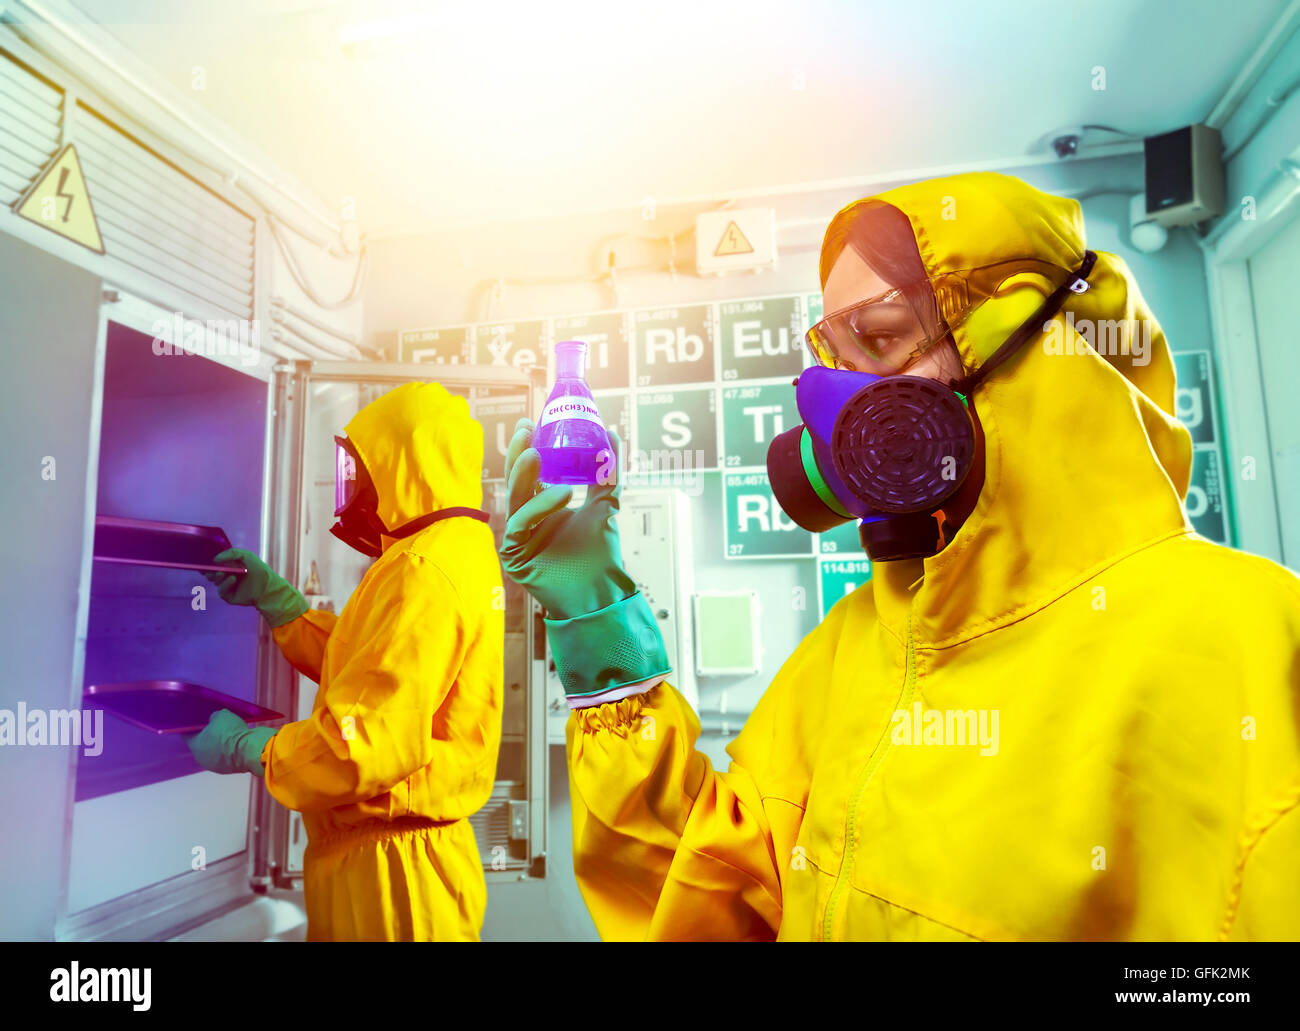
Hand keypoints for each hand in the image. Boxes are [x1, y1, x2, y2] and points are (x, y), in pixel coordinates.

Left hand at [185, 709, 275, 775]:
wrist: (251, 750)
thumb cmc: (231, 732)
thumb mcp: (221, 715)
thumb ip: (214, 718)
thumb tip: (214, 720)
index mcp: (195, 746)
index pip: (187, 734)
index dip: (194, 725)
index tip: (200, 719)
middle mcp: (202, 759)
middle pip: (202, 744)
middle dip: (209, 735)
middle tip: (217, 725)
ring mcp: (216, 766)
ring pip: (215, 751)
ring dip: (220, 744)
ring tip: (230, 733)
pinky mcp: (230, 769)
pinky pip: (227, 756)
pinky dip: (230, 750)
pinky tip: (238, 741)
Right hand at [205, 549, 308, 627]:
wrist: (268, 587)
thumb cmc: (259, 570)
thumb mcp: (246, 555)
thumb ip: (231, 553)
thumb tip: (215, 559)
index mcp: (229, 566)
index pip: (213, 564)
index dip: (207, 562)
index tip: (202, 559)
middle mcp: (226, 576)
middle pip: (210, 573)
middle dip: (209, 569)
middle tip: (210, 567)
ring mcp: (227, 586)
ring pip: (214, 581)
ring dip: (217, 576)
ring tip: (223, 572)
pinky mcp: (228, 596)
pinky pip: (221, 590)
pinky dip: (225, 584)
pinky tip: (232, 579)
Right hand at [498, 419, 634, 619]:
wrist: (602, 591)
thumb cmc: (600, 553)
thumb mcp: (607, 503)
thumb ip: (608, 472)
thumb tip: (613, 435)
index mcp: (543, 506)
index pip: (531, 472)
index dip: (529, 447)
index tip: (533, 423)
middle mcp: (528, 519)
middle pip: (516, 480)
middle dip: (518, 453)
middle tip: (526, 430)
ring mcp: (519, 537)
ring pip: (514, 498)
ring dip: (523, 473)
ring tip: (538, 454)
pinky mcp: (514, 555)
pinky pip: (521, 523)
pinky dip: (538, 505)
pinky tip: (560, 494)